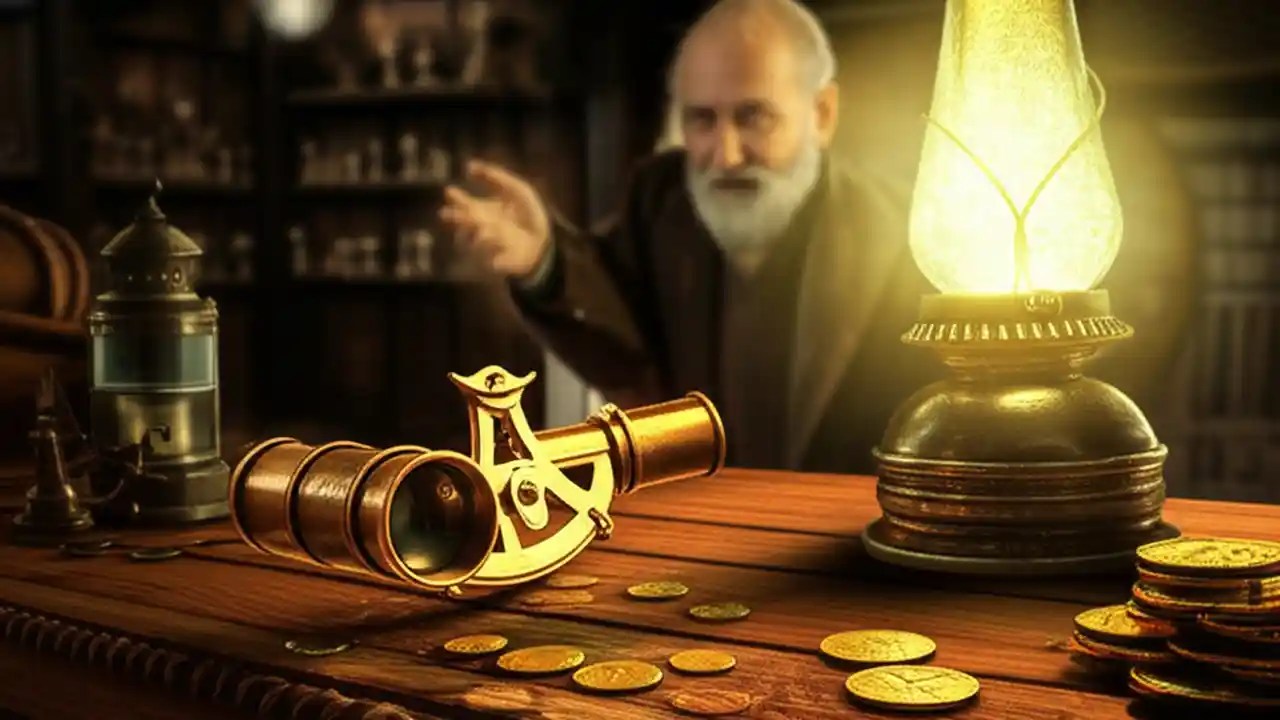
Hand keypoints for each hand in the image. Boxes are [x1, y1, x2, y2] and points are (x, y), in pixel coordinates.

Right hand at [438, 160, 550, 279]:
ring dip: (479, 235)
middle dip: (455, 218)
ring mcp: (486, 247)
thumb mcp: (518, 189)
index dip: (456, 199)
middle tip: (447, 214)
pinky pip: (486, 259)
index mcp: (482, 211)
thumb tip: (470, 165)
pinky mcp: (494, 263)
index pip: (464, 205)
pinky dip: (492, 251)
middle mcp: (480, 228)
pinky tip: (500, 243)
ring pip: (472, 243)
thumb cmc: (529, 214)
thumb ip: (496, 176)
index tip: (450, 191)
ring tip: (487, 229)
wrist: (545, 240)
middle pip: (463, 225)